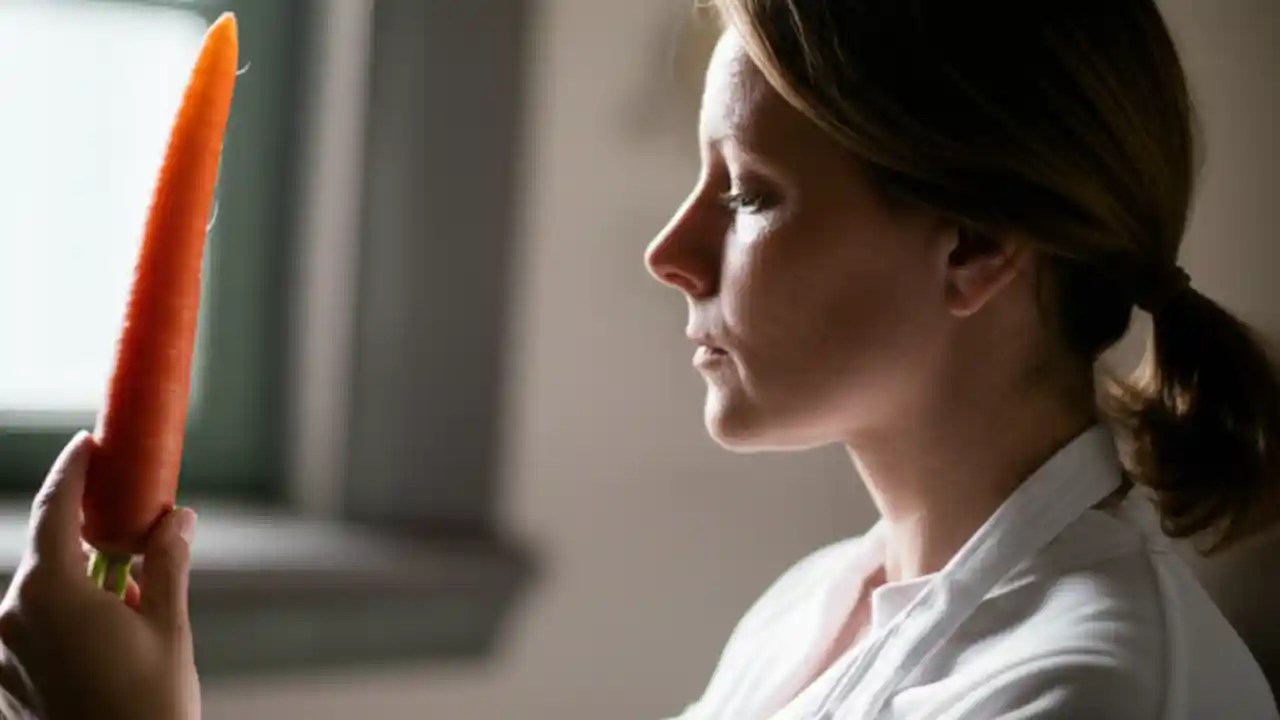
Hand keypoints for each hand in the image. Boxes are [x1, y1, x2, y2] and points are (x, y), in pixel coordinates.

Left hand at [0, 431, 199, 719]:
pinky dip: (66, 618)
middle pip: (47, 554)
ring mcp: (1, 654)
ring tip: (132, 602)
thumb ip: (167, 563)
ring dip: (80, 585)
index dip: (72, 472)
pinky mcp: (4, 681)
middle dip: (86, 535)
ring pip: (41, 595)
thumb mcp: (168, 628)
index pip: (54, 511)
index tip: (87, 445)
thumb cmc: (148, 708)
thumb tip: (176, 517)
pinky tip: (108, 635)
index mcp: (48, 596)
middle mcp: (9, 619)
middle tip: (128, 522)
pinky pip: (33, 630)